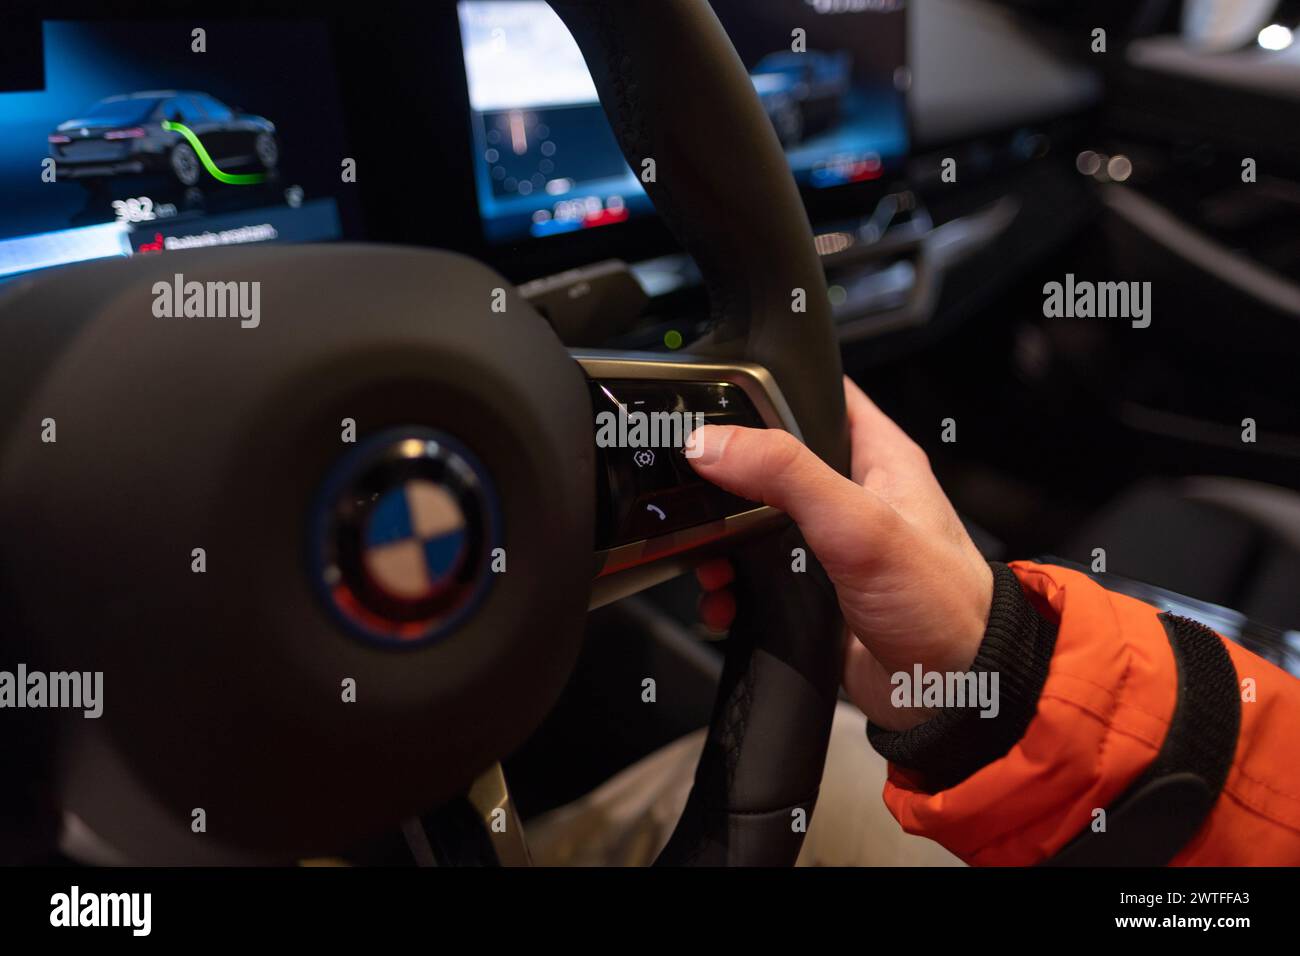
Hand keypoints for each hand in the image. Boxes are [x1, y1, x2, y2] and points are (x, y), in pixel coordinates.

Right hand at [688, 377, 992, 729]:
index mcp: (878, 457)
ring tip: (707, 557)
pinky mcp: (813, 593)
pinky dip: (731, 590)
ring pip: (754, 525)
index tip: (716, 397)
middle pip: (771, 462)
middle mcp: (853, 496)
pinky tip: (724, 601)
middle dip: (726, 480)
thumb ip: (786, 474)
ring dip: (722, 544)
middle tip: (696, 490)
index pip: (818, 394)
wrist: (954, 696)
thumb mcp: (859, 524)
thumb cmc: (943, 606)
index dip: (769, 389)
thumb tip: (714, 444)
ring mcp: (830, 547)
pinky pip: (755, 580)